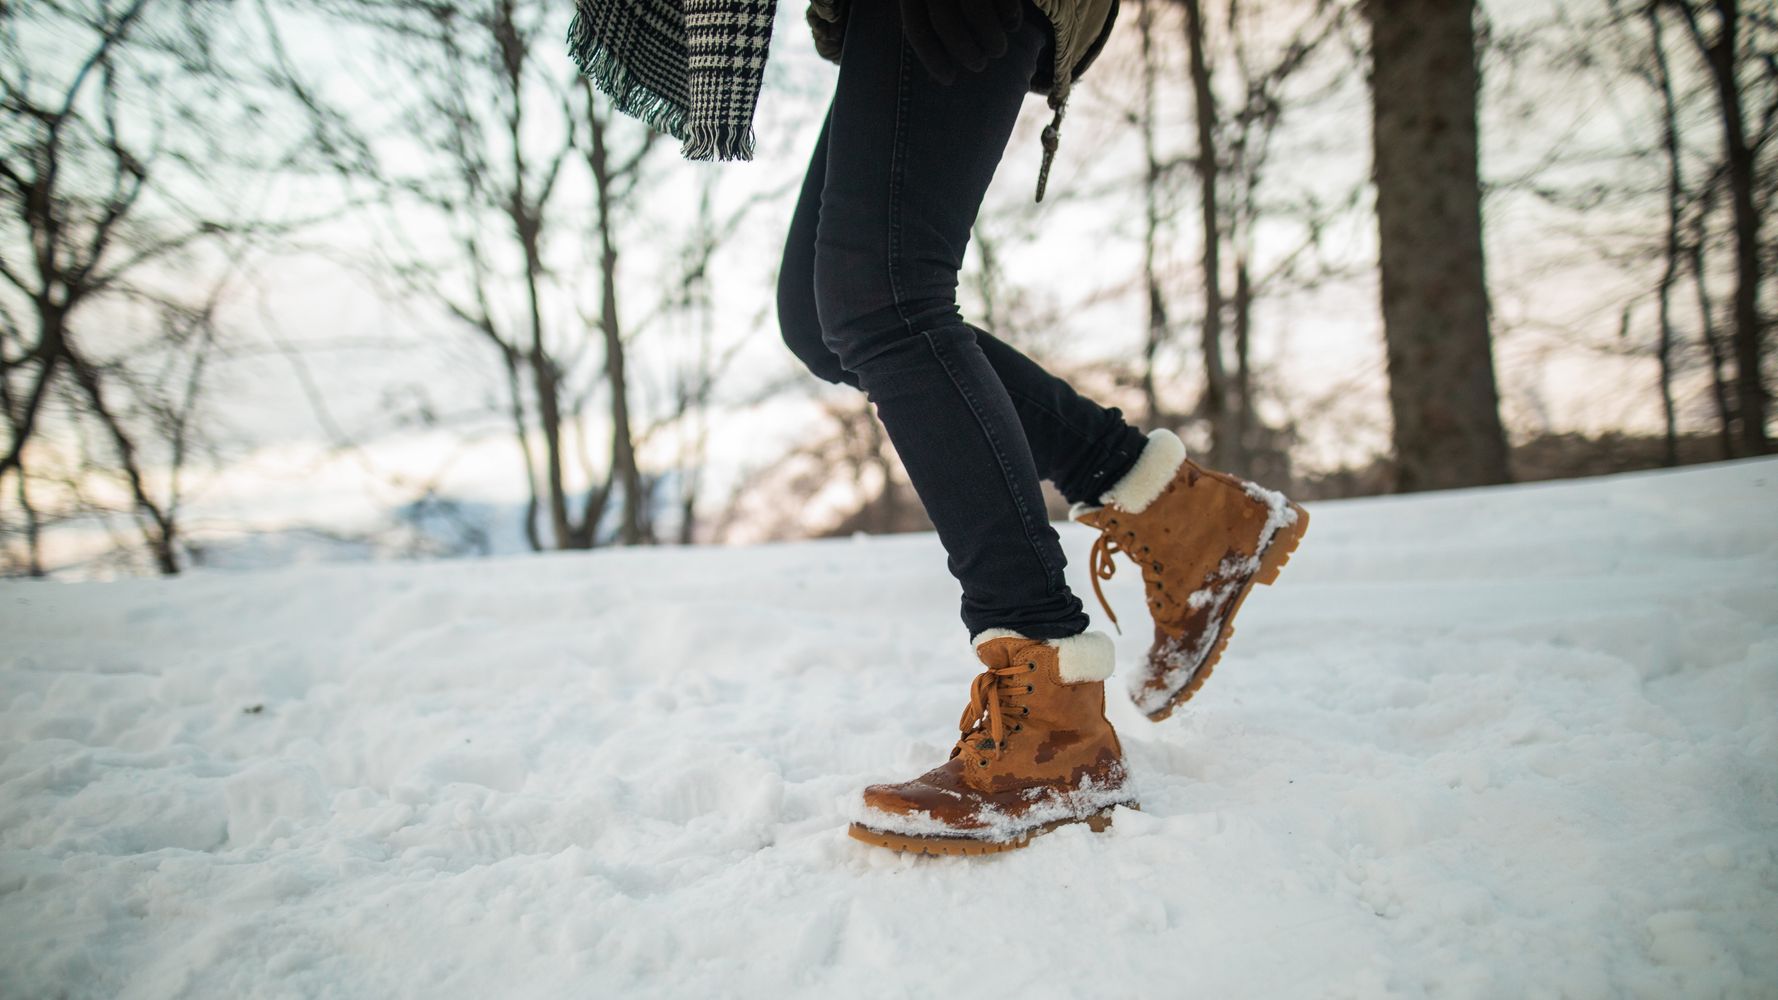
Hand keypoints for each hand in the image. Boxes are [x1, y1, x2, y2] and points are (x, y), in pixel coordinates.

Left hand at [899, 0, 1024, 84]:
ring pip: (975, 11)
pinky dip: (1009, 14)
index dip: (931, 59)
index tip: (947, 80)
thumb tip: (937, 81)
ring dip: (990, 39)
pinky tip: (1012, 25)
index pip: (916, 28)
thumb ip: (929, 22)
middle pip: (945, 21)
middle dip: (964, 50)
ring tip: (998, 51)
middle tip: (978, 67)